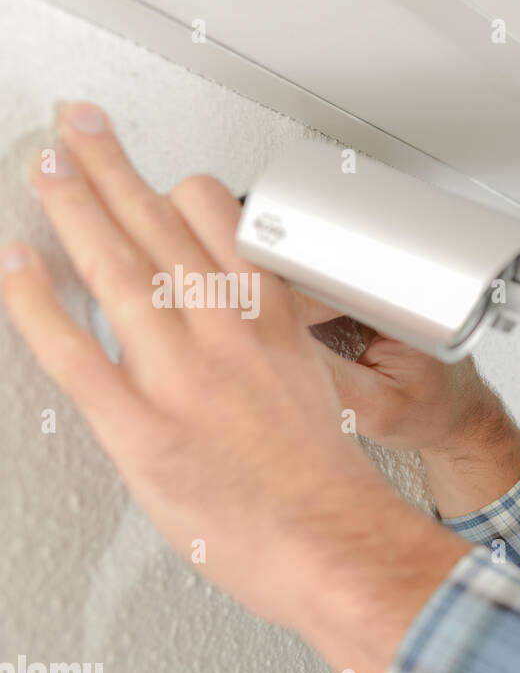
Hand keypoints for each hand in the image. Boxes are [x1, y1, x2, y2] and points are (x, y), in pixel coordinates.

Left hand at [0, 101, 469, 672]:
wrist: (334, 545)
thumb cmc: (328, 489)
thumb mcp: (314, 395)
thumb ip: (265, 356)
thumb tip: (230, 346)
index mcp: (270, 323)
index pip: (218, 225)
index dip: (177, 190)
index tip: (156, 176)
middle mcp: (224, 334)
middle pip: (157, 225)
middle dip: (111, 165)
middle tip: (80, 126)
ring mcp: (179, 375)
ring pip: (113, 265)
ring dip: (72, 205)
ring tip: (45, 166)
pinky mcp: (140, 425)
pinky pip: (71, 349)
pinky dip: (35, 302)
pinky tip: (16, 266)